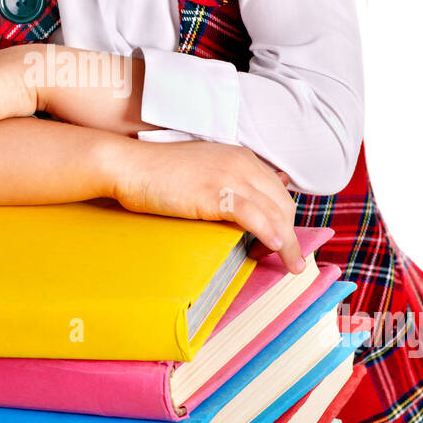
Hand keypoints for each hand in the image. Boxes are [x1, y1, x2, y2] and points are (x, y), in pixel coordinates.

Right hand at [109, 138, 304, 274]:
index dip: (285, 219)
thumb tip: (248, 201)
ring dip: (289, 242)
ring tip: (293, 265)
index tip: (282, 242)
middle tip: (288, 259)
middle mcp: (241, 163)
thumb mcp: (203, 169)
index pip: (278, 191)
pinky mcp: (215, 194)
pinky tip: (276, 248)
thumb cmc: (159, 172)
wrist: (130, 166)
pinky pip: (253, 216)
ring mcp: (229, 177)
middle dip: (291, 233)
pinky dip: (270, 233)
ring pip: (274, 212)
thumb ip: (228, 180)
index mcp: (240, 157)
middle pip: (282, 203)